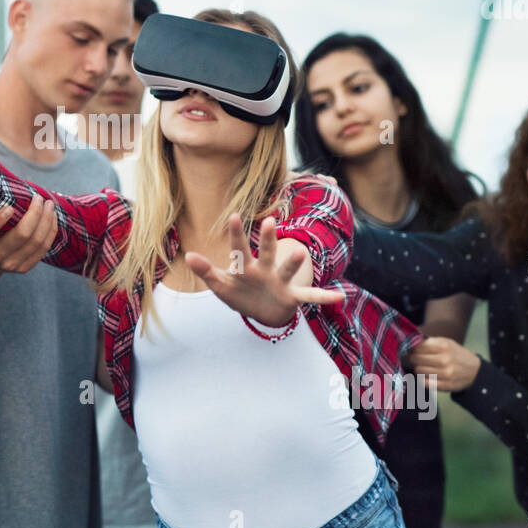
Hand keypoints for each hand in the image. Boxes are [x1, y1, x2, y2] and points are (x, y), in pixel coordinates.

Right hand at [0, 194, 57, 273]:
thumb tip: (5, 182)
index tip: (9, 208)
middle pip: (21, 235)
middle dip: (35, 214)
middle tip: (39, 198)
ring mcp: (10, 265)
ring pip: (36, 242)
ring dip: (47, 220)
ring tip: (50, 205)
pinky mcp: (24, 268)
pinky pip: (43, 248)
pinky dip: (51, 231)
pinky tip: (52, 218)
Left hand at [185, 213, 344, 326]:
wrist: (262, 312)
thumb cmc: (239, 293)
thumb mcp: (221, 285)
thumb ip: (206, 271)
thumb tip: (187, 256)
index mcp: (245, 266)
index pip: (240, 248)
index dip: (237, 234)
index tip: (235, 216)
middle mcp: (265, 269)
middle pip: (266, 252)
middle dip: (268, 240)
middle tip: (270, 221)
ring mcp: (280, 282)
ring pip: (287, 270)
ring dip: (294, 262)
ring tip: (301, 251)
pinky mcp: (292, 297)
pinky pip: (309, 296)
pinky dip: (323, 297)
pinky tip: (340, 295)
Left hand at [405, 337, 480, 391]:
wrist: (474, 371)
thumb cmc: (456, 354)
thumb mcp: (447, 343)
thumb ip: (430, 342)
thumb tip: (410, 342)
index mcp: (444, 346)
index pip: (417, 347)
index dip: (413, 348)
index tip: (413, 350)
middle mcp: (444, 360)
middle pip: (415, 359)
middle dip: (414, 359)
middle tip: (416, 359)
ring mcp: (445, 373)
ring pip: (418, 371)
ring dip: (418, 369)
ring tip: (423, 367)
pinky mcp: (445, 385)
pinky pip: (424, 382)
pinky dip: (423, 379)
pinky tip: (427, 376)